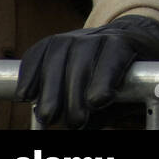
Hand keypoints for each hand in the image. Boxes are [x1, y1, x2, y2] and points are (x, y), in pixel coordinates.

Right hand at [17, 15, 158, 128]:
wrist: (126, 42)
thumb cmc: (129, 75)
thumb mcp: (132, 89)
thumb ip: (113, 104)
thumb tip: (88, 123)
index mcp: (124, 43)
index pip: (113, 56)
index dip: (104, 78)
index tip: (98, 102)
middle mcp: (98, 35)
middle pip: (81, 59)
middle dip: (74, 93)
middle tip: (73, 122)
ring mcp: (73, 36)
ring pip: (56, 57)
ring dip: (49, 89)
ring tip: (48, 117)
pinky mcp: (52, 42)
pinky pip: (37, 54)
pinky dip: (29, 74)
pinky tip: (26, 95)